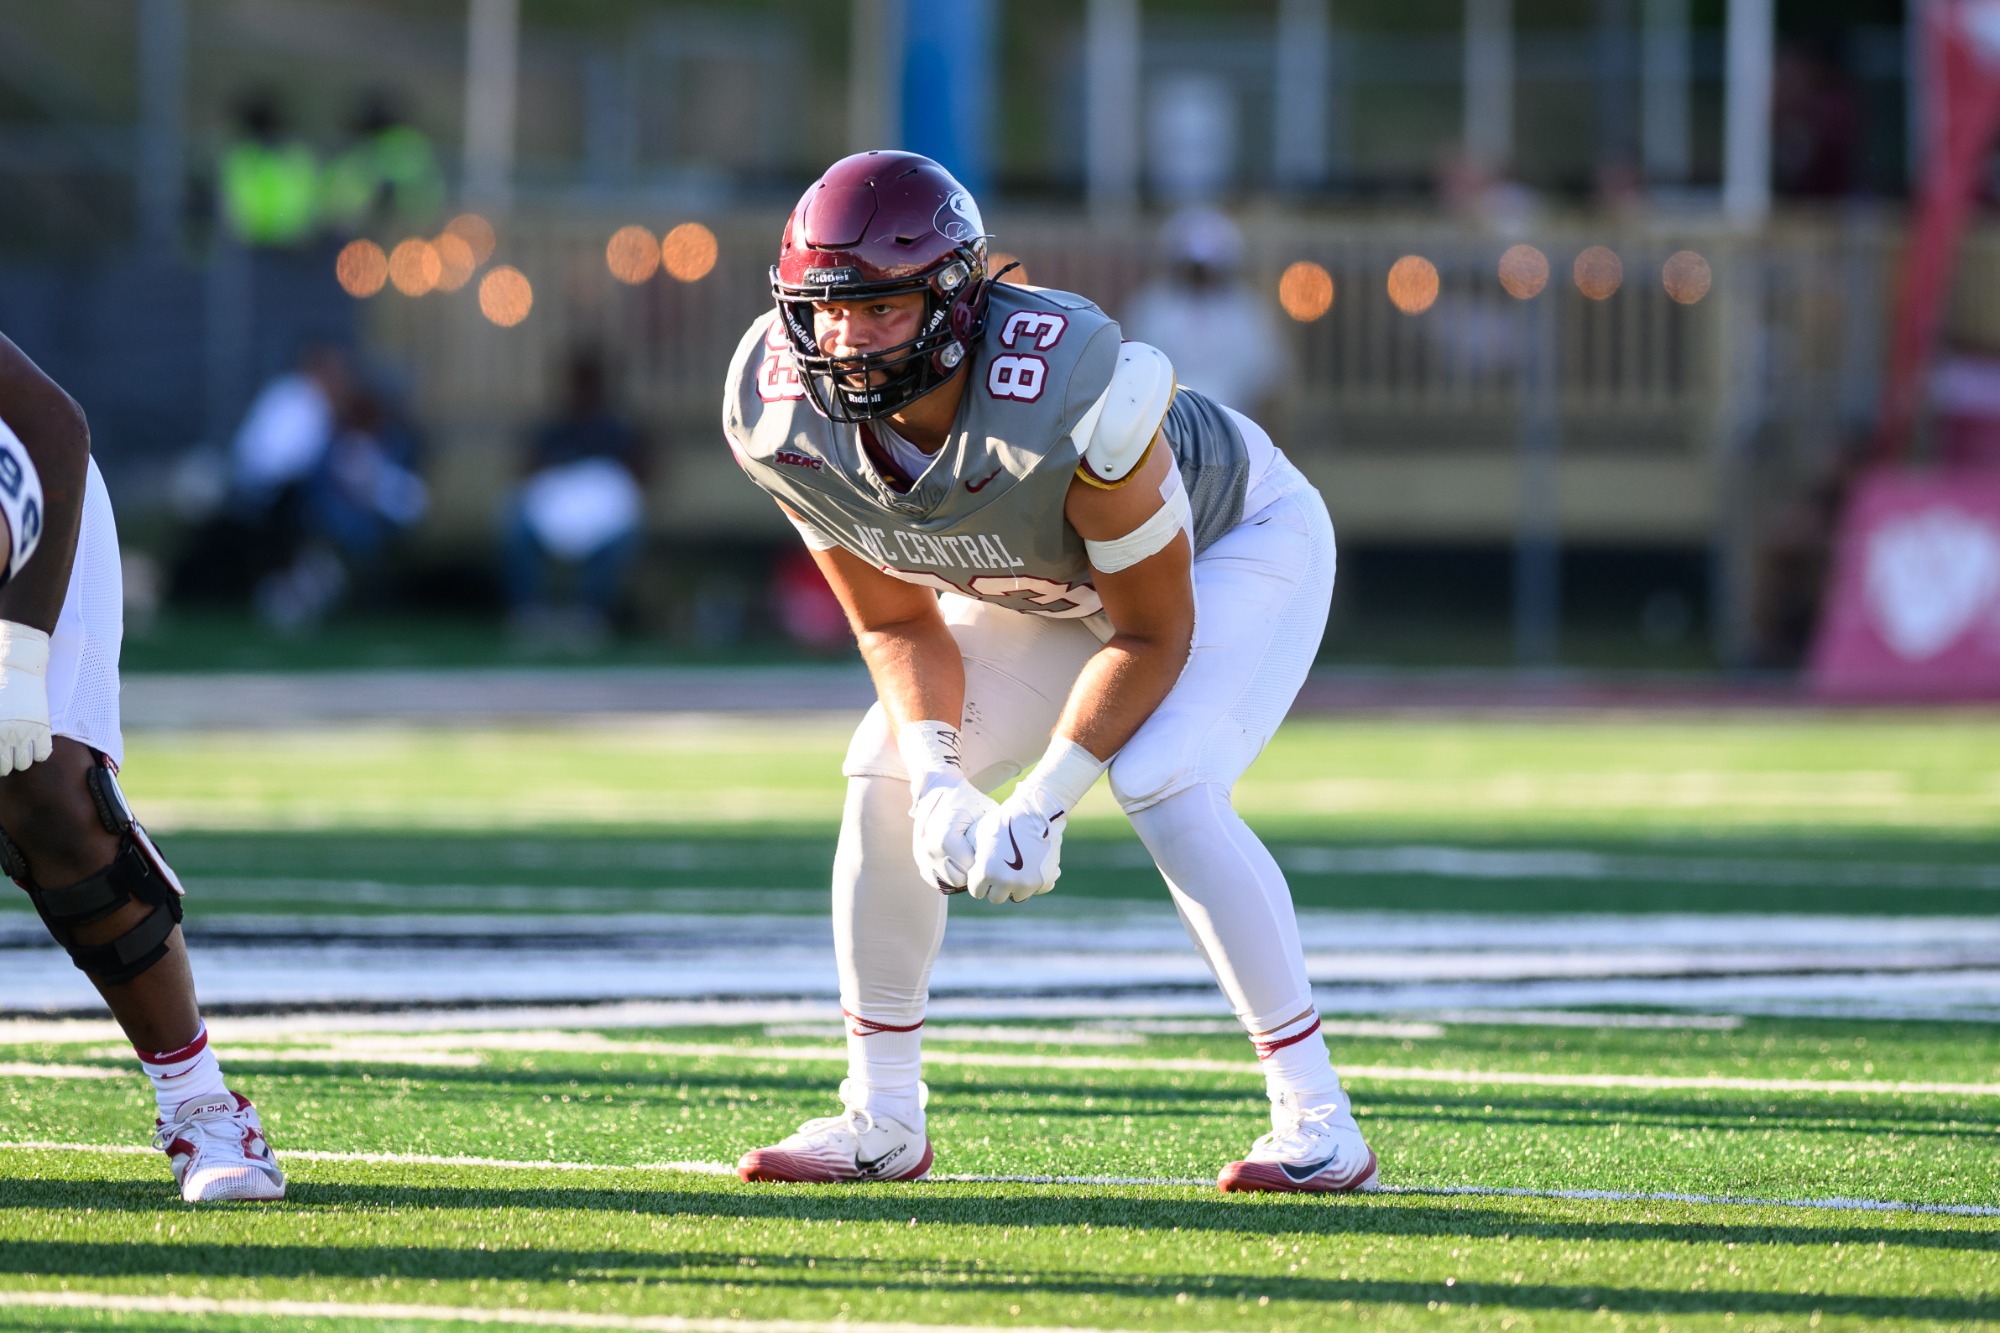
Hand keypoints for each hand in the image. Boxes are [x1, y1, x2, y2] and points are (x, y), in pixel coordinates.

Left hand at [0, 622, 50, 775]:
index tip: (0, 754)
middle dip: (5, 763)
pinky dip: (38, 755)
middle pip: (6, 767)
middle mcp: (6, 737)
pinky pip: (42, 755)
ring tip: (19, 749)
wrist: (18, 668)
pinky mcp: (42, 729)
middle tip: (5, 753)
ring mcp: (25, 734)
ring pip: (24, 764)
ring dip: (20, 760)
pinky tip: (33, 745)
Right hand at [910, 773, 995, 893]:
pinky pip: (935, 880)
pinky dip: (948, 876)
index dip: (985, 864)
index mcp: (945, 837)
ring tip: (971, 861)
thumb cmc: (966, 800)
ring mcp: (921, 855)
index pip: (970, 867)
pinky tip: (958, 865)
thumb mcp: (984, 813)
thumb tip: (1013, 858)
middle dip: (973, 873)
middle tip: (983, 860)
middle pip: (958, 878)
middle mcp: (929, 848)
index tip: (993, 856)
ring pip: (947, 882)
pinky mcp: (918, 859)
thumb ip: (994, 836)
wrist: (939, 788)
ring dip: (960, 875)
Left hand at [966, 785, 1066, 904]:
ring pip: (1017, 896)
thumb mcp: (982, 836)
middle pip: (996, 897)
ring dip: (1015, 887)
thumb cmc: (1005, 819)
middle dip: (996, 887)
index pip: (976, 891)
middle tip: (1000, 874)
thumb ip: (979, 858)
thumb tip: (977, 867)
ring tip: (1017, 870)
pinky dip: (1034, 882)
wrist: (1035, 812)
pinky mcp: (1044, 881)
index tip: (983, 875)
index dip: (979, 883)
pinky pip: (1036, 889)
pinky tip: (1032, 867)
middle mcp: (1005, 882)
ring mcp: (1026, 883)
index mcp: (986, 872)